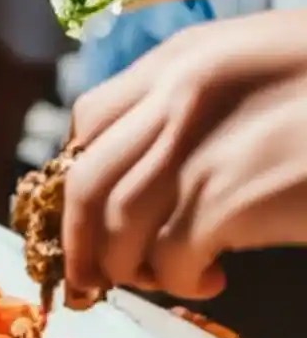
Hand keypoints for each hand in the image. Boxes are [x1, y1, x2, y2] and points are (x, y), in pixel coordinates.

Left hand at [63, 9, 306, 299]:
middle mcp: (177, 95)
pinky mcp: (233, 197)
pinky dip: (177, 280)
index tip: (85, 213)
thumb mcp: (260, 59)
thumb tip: (146, 157)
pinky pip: (169, 255)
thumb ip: (198, 94)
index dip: (76, 175)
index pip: (88, 119)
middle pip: (86, 181)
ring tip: (155, 279)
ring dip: (125, 267)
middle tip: (88, 277)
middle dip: (77, 240)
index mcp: (180, 58)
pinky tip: (208, 278)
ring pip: (117, 225)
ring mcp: (201, 145)